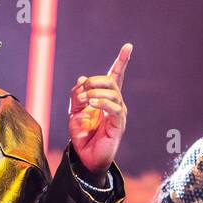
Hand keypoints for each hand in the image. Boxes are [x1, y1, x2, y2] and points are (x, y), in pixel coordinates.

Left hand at [69, 43, 130, 177]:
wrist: (85, 157)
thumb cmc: (82, 135)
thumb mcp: (73, 112)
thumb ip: (76, 95)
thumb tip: (82, 78)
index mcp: (105, 98)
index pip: (115, 76)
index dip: (122, 61)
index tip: (128, 46)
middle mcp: (115, 103)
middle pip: (110, 80)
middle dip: (94, 81)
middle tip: (81, 92)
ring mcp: (119, 112)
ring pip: (112, 92)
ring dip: (94, 93)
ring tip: (83, 102)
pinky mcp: (119, 123)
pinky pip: (114, 107)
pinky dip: (102, 102)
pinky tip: (91, 103)